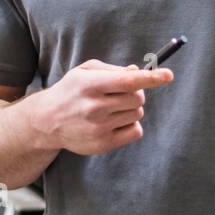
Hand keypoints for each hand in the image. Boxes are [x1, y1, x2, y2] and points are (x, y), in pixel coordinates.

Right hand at [32, 59, 172, 155]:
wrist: (46, 122)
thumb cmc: (70, 91)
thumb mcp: (84, 72)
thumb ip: (113, 70)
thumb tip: (138, 72)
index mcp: (90, 85)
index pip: (127, 81)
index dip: (150, 78)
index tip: (168, 75)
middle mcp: (94, 107)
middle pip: (137, 98)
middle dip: (136, 93)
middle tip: (121, 93)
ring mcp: (99, 128)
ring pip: (137, 113)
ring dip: (131, 108)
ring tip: (113, 108)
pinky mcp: (103, 144)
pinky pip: (136, 131)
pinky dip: (132, 124)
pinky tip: (117, 121)